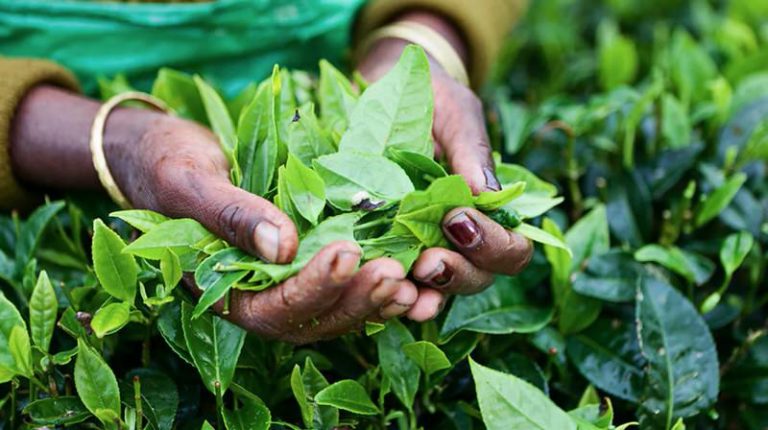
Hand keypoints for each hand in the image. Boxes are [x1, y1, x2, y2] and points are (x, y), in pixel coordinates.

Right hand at [12, 86, 418, 341]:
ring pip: (334, 309)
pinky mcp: (304, 260)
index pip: (272, 306)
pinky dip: (374, 283)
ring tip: (412, 278)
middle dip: (355, 299)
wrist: (162, 152)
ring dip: (373, 299)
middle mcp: (257, 294)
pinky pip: (342, 284)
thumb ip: (229, 215)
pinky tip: (409, 271)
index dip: (312, 286)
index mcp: (222, 288)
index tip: (346, 252)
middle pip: (312, 318)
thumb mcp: (187, 181)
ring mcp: (283, 281)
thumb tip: (281, 247)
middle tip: (395, 272)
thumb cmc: (164, 164)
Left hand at [357, 13, 533, 320]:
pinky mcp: (384, 245)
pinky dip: (392, 290)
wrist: (386, 86)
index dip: (493, 247)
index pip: (510, 250)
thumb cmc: (433, 97)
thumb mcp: (456, 116)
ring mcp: (422, 245)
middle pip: (477, 278)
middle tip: (429, 261)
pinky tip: (383, 290)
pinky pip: (394, 280)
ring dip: (425, 292)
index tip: (458, 221)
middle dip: (457, 274)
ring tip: (405, 277)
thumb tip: (484, 195)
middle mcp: (459, 236)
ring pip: (438, 289)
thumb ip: (472, 153)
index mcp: (488, 209)